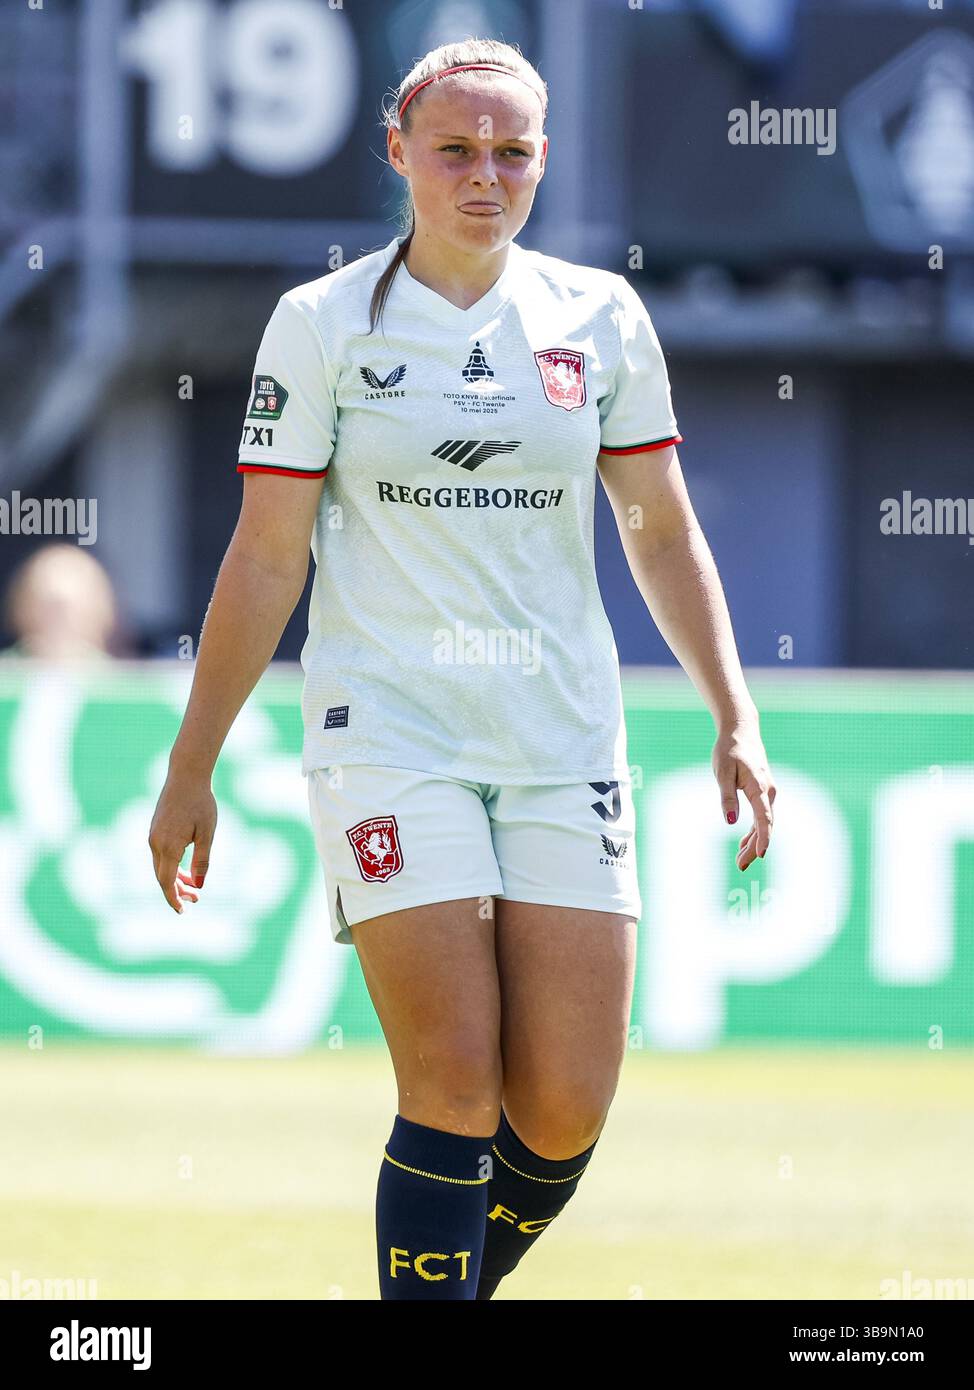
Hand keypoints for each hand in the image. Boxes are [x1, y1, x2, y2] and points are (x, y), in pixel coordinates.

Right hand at [148, 770, 217, 912]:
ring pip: (161, 866)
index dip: (174, 899)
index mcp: (168, 846)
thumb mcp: (207, 833)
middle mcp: (155, 843)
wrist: (186, 776)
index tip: (183, 911)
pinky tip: (186, 868)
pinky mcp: (155, 830)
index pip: (166, 882)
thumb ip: (202, 860)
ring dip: (175, 879)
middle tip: (196, 900)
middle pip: (162, 877)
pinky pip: (161, 855)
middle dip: (177, 891)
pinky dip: (172, 866)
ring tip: (194, 886)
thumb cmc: (200, 803)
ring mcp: (153, 836)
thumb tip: (199, 885)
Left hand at [712, 720, 775, 871]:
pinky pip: (761, 816)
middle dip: (754, 847)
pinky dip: (754, 831)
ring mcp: (767, 792)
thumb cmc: (729, 750)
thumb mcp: (723, 772)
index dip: (763, 838)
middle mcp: (768, 791)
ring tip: (741, 862)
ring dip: (753, 842)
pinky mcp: (762, 791)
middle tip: (741, 867)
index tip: (761, 855)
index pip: (764, 818)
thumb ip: (727, 797)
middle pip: (765, 825)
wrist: (741, 730)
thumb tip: (730, 822)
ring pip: (764, 822)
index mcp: (759, 787)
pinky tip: (744, 844)